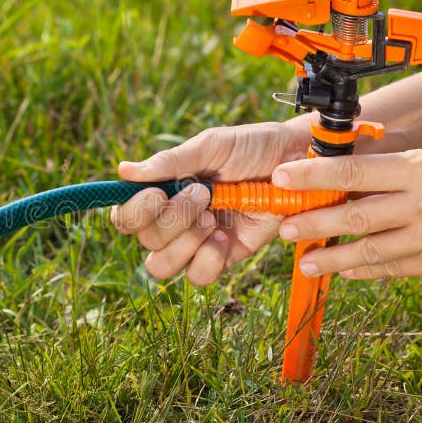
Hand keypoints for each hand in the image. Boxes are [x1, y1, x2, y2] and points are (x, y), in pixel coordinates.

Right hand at [111, 120, 309, 285]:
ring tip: (213, 219)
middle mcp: (175, 220)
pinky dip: (208, 259)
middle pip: (146, 241)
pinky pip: (199, 276)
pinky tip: (225, 237)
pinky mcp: (225, 257)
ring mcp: (199, 241)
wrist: (298, 162)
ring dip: (185, 242)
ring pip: (164, 265)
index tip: (158, 194)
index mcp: (165, 191)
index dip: (134, 211)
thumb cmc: (253, 147)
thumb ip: (170, 162)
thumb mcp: (211, 146)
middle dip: (172, 220)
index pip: (127, 215)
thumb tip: (123, 171)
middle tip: (203, 194)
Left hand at [272, 149, 421, 278]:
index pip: (353, 170)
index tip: (281, 178)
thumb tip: (334, 182)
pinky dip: (362, 269)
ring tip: (305, 262)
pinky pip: (390, 269)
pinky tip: (343, 270)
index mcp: (420, 168)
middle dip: (314, 223)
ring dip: (331, 257)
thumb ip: (386, 175)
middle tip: (285, 229)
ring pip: (368, 250)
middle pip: (355, 215)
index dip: (312, 175)